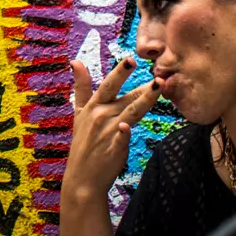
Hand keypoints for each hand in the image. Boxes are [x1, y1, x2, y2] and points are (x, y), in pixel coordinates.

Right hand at [65, 56, 158, 208]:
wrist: (82, 176)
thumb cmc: (82, 142)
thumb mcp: (79, 112)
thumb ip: (81, 87)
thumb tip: (75, 61)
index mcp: (93, 106)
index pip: (108, 85)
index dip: (120, 72)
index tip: (131, 59)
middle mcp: (101, 116)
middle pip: (125, 97)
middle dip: (139, 84)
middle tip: (154, 73)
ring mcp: (108, 132)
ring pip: (132, 112)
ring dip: (146, 99)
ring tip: (159, 87)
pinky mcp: (114, 149)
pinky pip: (121, 138)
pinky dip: (123, 132)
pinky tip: (127, 127)